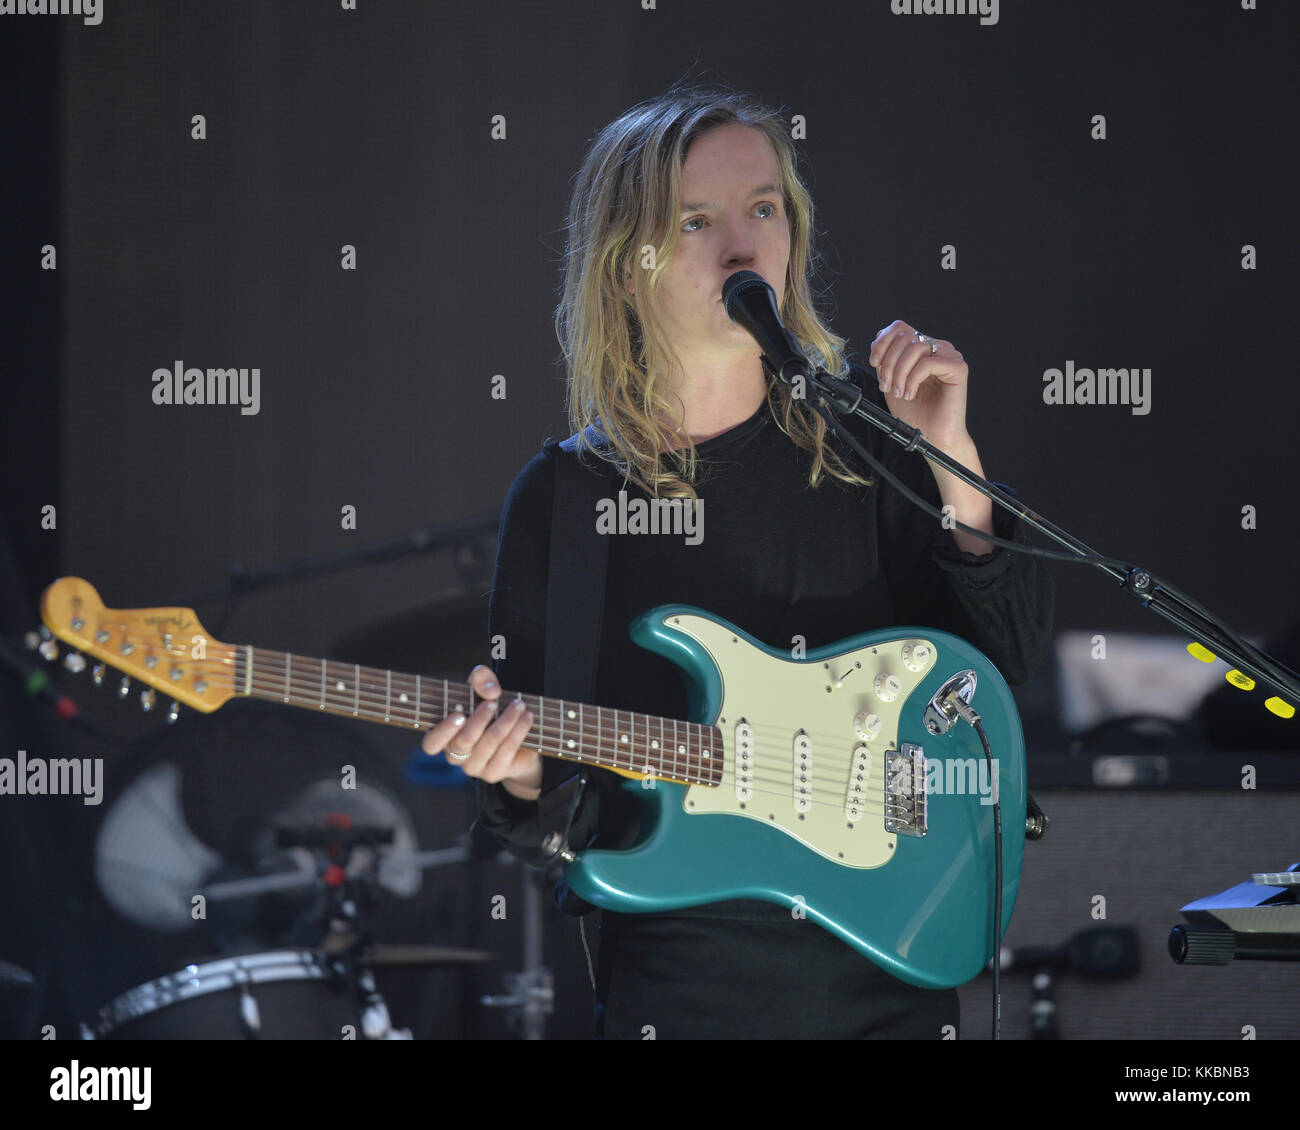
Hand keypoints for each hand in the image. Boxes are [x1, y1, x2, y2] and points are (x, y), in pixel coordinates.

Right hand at [420, 664, 542, 799]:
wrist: (516, 739)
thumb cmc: (489, 711)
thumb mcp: (481, 690)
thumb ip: (481, 679)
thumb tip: (491, 691)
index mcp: (444, 738)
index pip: (431, 744)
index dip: (443, 732)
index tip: (459, 715)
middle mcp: (455, 756)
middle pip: (463, 741)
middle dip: (480, 719)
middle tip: (493, 702)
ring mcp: (474, 767)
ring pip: (489, 743)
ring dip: (506, 720)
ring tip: (519, 705)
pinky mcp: (494, 773)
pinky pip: (506, 749)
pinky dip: (518, 730)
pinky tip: (526, 717)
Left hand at [868, 320, 970, 449]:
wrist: (932, 437)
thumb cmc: (915, 413)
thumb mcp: (892, 382)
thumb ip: (886, 361)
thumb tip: (877, 342)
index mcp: (923, 348)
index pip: (900, 328)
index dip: (882, 342)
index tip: (874, 363)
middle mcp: (938, 348)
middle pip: (906, 337)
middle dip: (889, 363)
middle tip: (886, 386)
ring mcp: (950, 356)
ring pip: (915, 347)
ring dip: (899, 372)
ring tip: (899, 392)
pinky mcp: (958, 368)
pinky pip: (927, 363)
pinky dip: (912, 379)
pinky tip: (910, 394)